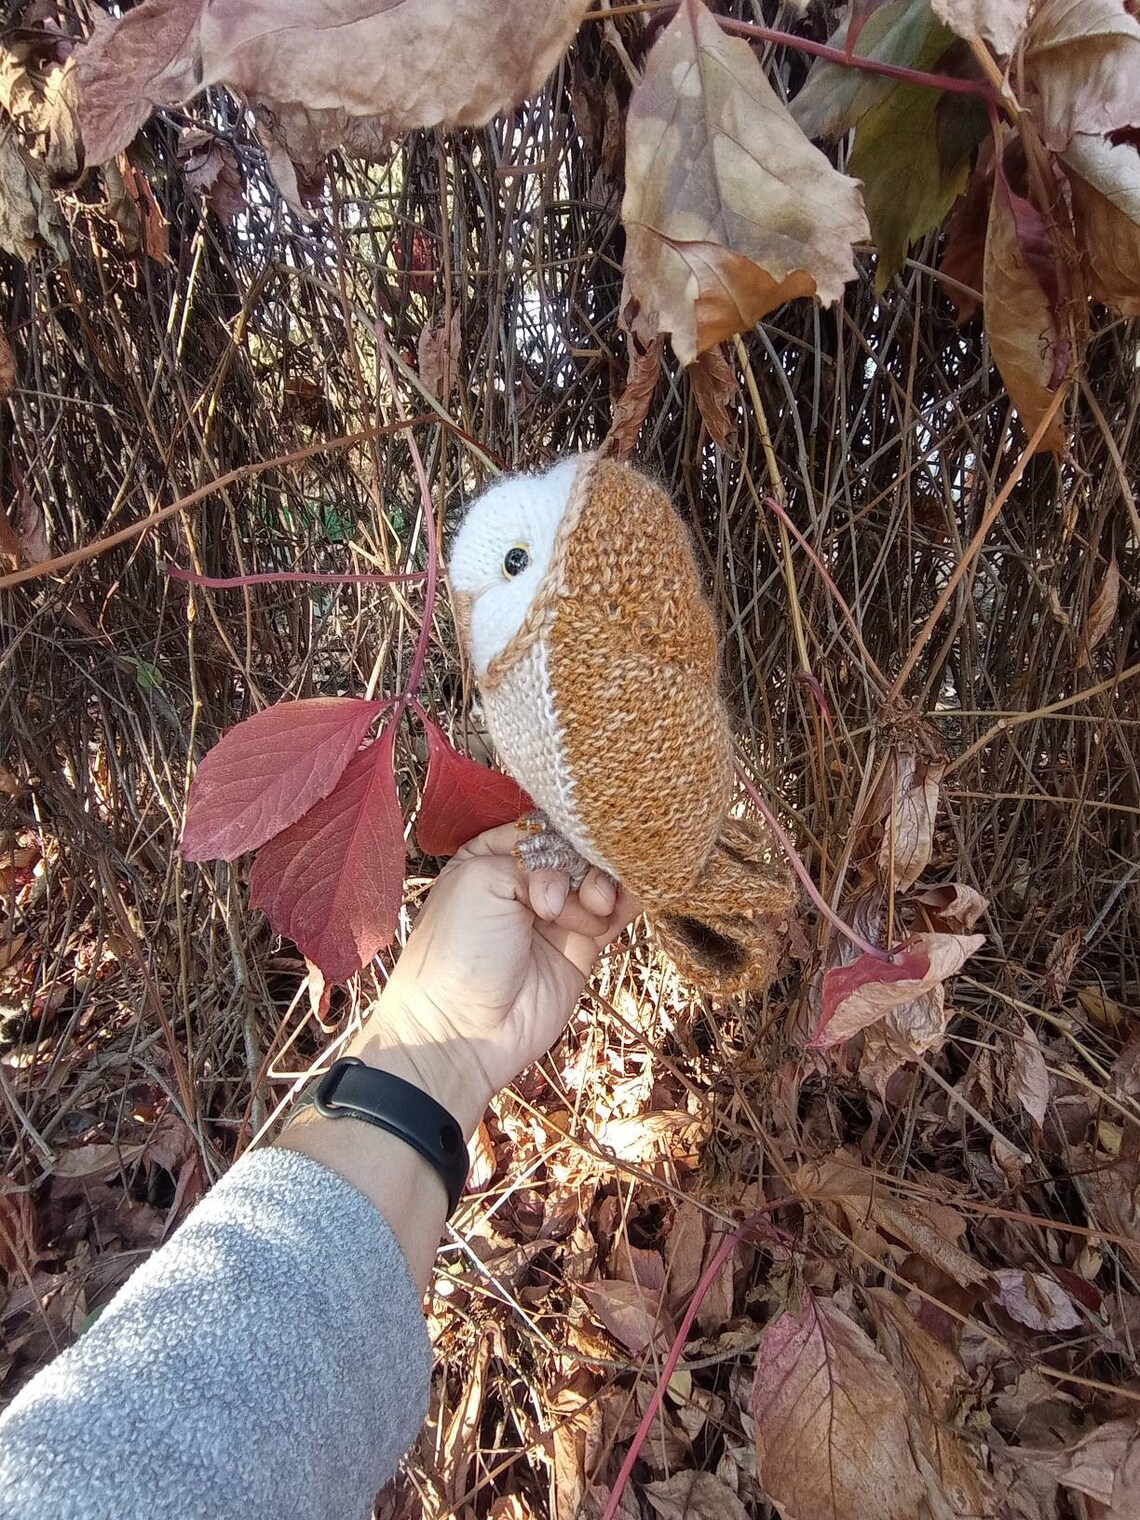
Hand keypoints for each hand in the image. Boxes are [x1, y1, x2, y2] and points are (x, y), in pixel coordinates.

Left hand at [349, 824, 637, 1135]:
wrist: (463, 1030)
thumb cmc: (458, 951)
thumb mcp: (482, 881)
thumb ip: (535, 862)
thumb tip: (573, 885)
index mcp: (490, 858)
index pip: (539, 826)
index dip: (558, 832)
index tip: (564, 847)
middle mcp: (525, 883)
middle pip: (575, 850)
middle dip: (584, 861)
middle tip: (580, 888)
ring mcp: (555, 915)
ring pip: (599, 879)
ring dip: (606, 884)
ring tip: (596, 907)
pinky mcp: (582, 946)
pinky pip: (616, 914)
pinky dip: (630, 901)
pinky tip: (634, 896)